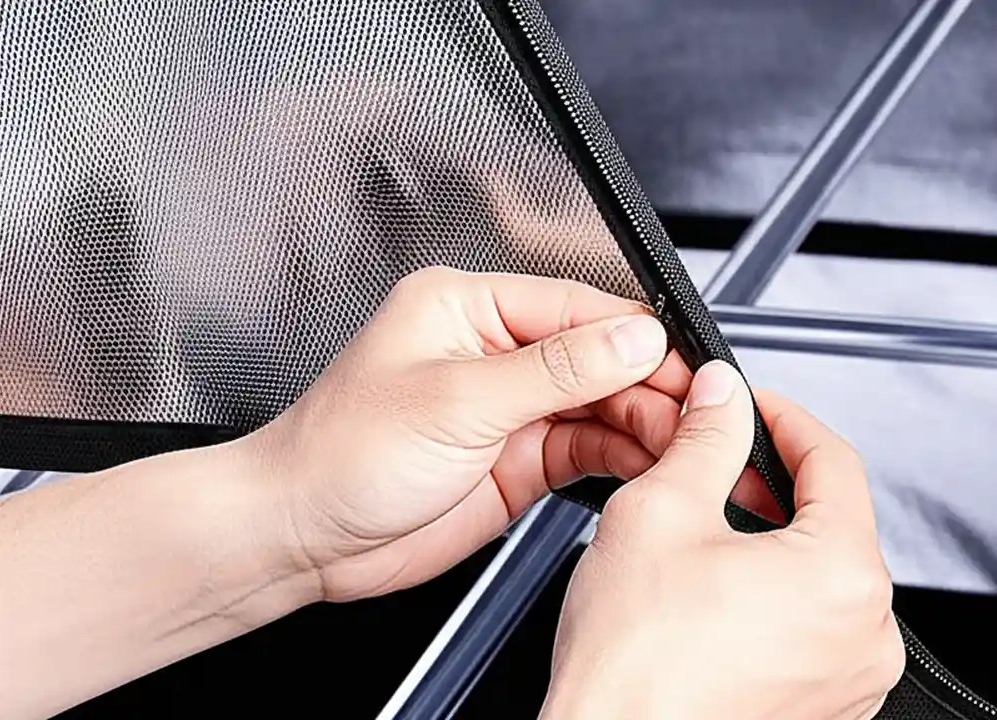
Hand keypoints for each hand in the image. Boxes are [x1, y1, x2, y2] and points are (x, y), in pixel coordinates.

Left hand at [242, 267, 691, 601]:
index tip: (683, 362)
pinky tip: (649, 464)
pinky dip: (623, 458)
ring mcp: (509, 408)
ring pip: (600, 405)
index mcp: (468, 309)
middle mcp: (494, 352)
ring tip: (684, 445)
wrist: (302, 537)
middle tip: (694, 414)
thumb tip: (633, 339)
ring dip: (644, 424)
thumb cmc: (341, 456)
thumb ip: (555, 371)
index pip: (576, 308)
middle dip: (649, 385)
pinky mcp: (518, 460)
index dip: (636, 337)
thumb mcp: (457, 401)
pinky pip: (587, 449)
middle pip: (598, 357)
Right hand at [541, 361, 904, 719]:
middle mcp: (866, 635)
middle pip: (833, 520)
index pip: (835, 459)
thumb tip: (724, 399)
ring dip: (772, 541)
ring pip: (821, 576)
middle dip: (773, 482)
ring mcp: (850, 681)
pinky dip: (774, 597)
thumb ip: (707, 438)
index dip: (783, 418)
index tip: (750, 406)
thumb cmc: (634, 669)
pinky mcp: (824, 711)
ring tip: (707, 533)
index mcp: (843, 576)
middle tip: (716, 464)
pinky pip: (811, 628)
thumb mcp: (661, 513)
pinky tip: (717, 593)